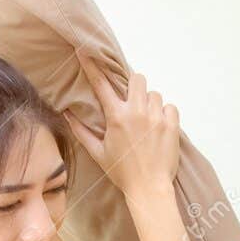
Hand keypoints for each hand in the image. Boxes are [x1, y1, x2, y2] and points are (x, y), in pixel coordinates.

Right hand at [64, 55, 179, 201]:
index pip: (101, 84)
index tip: (85, 51)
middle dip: (134, 85)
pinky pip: (170, 106)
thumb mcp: (97, 152)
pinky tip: (159, 126)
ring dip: (150, 102)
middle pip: (137, 78)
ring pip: (154, 93)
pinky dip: (165, 112)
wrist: (149, 189)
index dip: (92, 65)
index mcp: (117, 117)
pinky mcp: (173, 125)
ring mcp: (157, 117)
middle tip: (132, 100)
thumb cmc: (122, 172)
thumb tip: (66, 113)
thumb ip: (81, 130)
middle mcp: (137, 112)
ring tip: (146, 119)